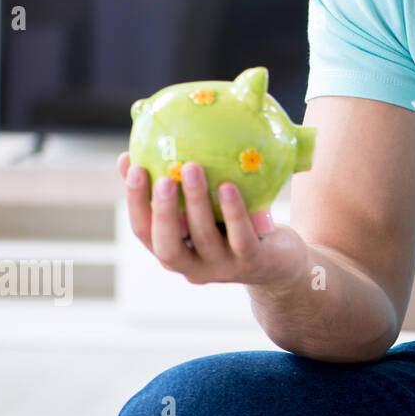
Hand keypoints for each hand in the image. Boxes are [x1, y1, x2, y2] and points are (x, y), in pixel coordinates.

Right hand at [117, 151, 307, 288]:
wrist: (282, 262)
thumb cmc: (233, 228)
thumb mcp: (206, 212)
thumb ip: (181, 188)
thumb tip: (148, 148)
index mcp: (174, 251)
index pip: (144, 231)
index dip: (135, 201)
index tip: (133, 166)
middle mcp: (193, 266)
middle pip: (167, 246)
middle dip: (162, 210)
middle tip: (163, 177)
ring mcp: (223, 267)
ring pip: (204, 237)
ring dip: (195, 202)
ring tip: (193, 167)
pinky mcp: (253, 261)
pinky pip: (240, 237)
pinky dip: (232, 212)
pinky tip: (227, 186)